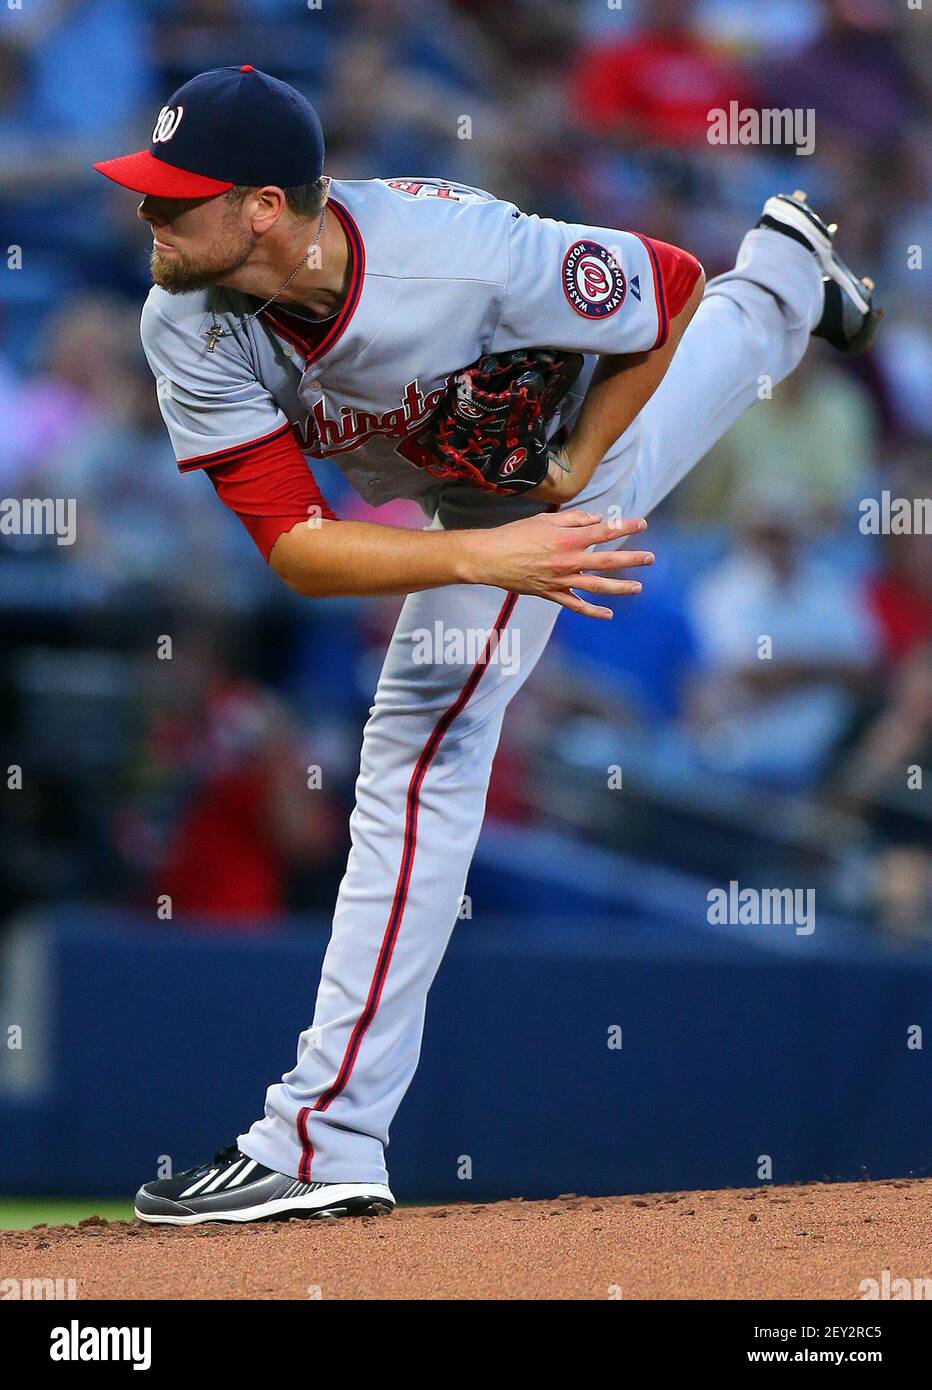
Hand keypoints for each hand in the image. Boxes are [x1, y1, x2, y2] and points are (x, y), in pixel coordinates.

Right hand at [464, 509, 652, 618]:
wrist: (490, 558)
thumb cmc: (515, 535)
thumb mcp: (545, 521)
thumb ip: (573, 521)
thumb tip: (596, 521)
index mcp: (567, 540)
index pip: (603, 532)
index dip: (624, 528)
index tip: (643, 524)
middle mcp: (568, 562)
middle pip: (607, 561)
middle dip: (631, 560)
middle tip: (650, 558)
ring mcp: (561, 581)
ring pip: (596, 586)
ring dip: (620, 587)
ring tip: (638, 587)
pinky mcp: (551, 594)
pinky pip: (576, 605)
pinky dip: (592, 611)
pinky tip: (608, 614)